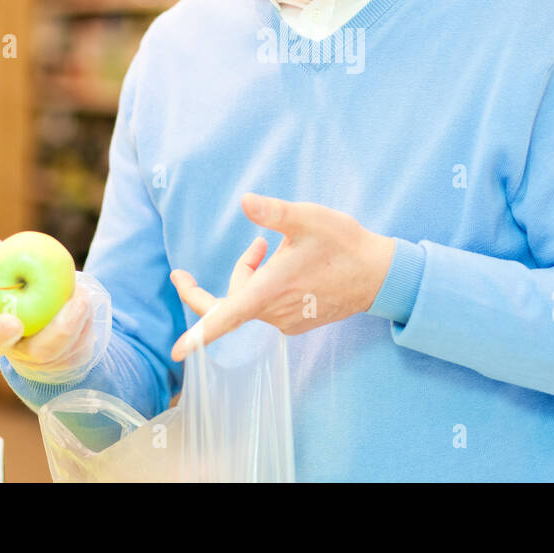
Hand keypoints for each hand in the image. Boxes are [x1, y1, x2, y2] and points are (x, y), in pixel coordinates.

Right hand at [0, 229, 109, 383]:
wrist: (40, 317)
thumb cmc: (16, 292)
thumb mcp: (4, 274)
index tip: (14, 323)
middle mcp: (19, 354)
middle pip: (39, 353)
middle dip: (60, 332)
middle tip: (80, 301)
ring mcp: (47, 362)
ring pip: (70, 345)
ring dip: (80, 317)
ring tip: (84, 294)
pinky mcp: (70, 361)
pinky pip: (83, 342)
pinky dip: (86, 319)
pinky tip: (86, 303)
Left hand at [168, 193, 394, 361]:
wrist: (379, 275)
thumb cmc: (343, 245)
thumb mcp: (308, 219)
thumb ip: (274, 211)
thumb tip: (245, 200)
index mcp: (269, 291)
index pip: (224, 318)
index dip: (198, 335)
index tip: (175, 352)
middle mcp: (273, 313)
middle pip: (231, 300)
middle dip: (232, 274)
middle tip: (238, 251)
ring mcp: (285, 321)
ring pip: (251, 300)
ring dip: (254, 275)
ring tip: (276, 247)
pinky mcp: (297, 322)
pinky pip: (268, 306)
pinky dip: (268, 285)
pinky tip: (290, 265)